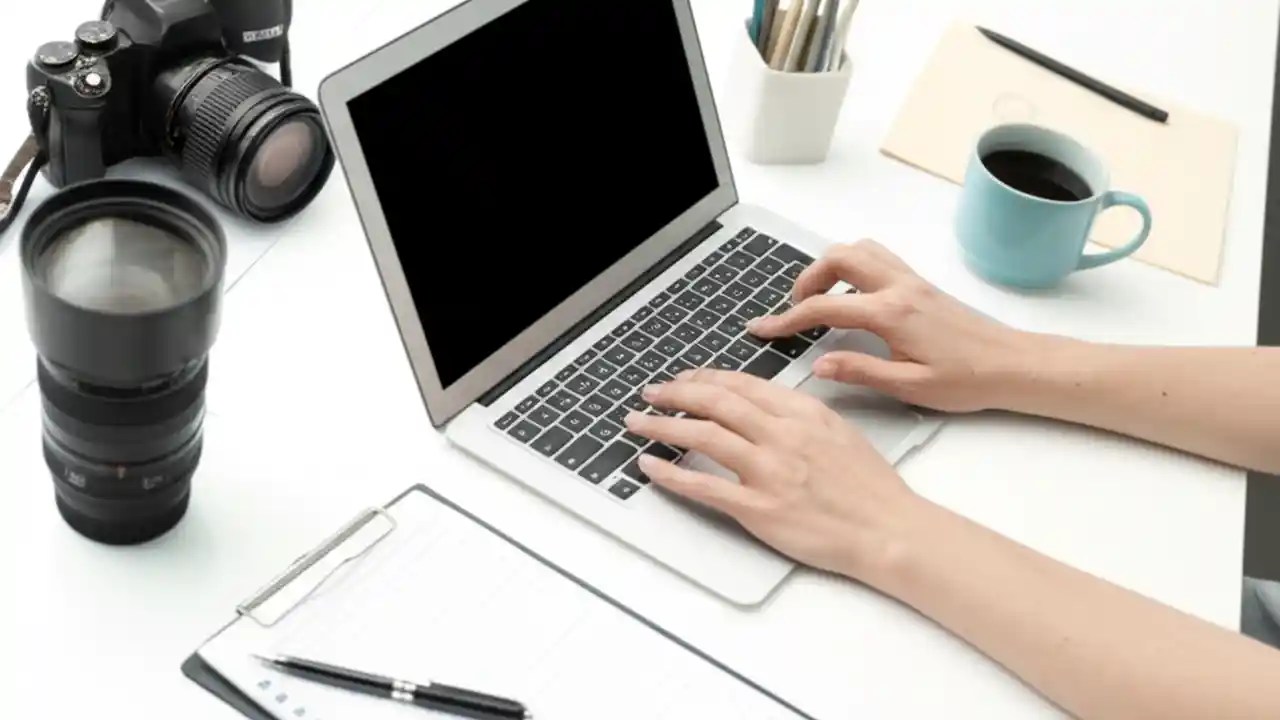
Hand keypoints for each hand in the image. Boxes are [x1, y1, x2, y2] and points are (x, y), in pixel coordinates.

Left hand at [624, 369, 922, 582]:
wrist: (890, 530)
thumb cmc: (871, 488)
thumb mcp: (839, 431)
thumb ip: (799, 415)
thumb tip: (761, 405)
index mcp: (803, 412)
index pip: (741, 384)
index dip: (703, 378)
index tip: (683, 379)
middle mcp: (783, 435)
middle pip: (715, 401)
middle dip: (675, 393)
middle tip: (650, 394)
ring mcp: (769, 471)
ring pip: (703, 436)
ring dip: (662, 426)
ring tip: (638, 423)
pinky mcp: (760, 509)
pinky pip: (704, 487)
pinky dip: (671, 474)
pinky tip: (650, 466)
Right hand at [746, 240, 1034, 412]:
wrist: (1011, 365)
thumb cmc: (965, 380)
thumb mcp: (909, 387)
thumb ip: (860, 372)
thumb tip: (819, 365)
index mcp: (891, 314)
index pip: (824, 307)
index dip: (786, 319)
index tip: (761, 329)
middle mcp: (898, 287)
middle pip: (837, 257)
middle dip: (806, 279)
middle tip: (795, 310)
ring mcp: (910, 280)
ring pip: (858, 249)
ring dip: (830, 267)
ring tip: (820, 299)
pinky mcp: (920, 283)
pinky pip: (878, 257)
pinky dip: (853, 266)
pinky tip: (851, 296)